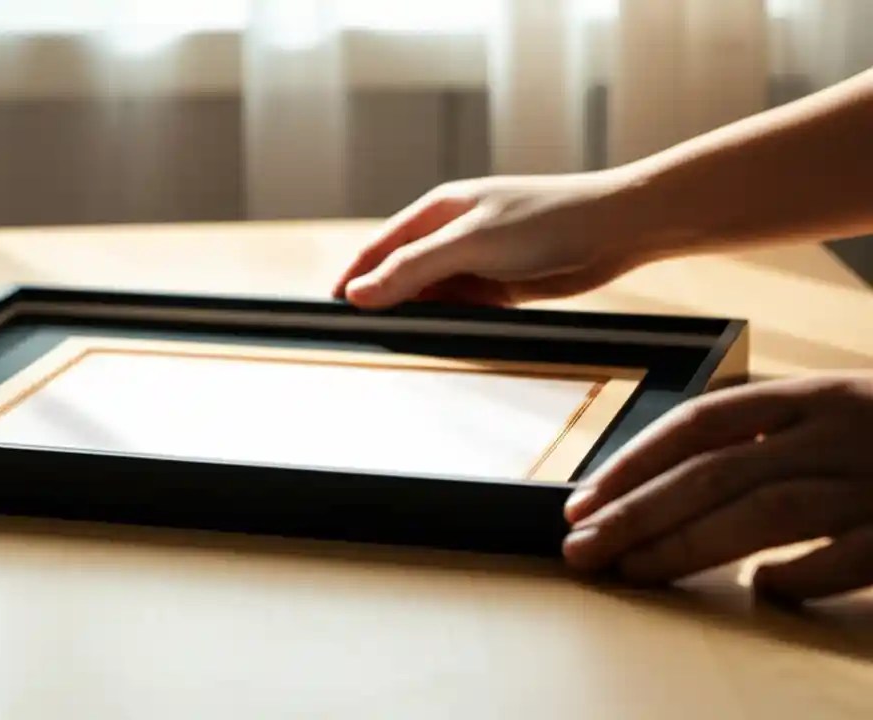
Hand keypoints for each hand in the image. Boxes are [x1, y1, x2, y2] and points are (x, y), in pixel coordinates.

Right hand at [332, 171, 659, 307]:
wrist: (616, 229)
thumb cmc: (546, 220)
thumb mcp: (470, 244)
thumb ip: (413, 268)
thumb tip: (359, 293)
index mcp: (436, 210)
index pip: (378, 247)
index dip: (353, 277)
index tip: (331, 309)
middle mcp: (451, 232)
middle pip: (400, 272)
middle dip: (383, 301)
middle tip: (365, 336)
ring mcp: (476, 258)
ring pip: (431, 293)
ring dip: (419, 314)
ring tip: (405, 340)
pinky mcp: (500, 283)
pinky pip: (462, 306)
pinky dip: (451, 321)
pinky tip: (447, 336)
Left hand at [562, 375, 872, 601]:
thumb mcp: (843, 411)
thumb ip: (772, 436)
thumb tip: (674, 479)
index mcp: (813, 397)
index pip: (700, 422)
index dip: (632, 462)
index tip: (581, 502)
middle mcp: (836, 432)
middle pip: (714, 471)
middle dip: (636, 512)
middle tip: (581, 547)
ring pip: (765, 512)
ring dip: (688, 544)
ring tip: (633, 569)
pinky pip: (847, 557)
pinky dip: (799, 576)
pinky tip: (761, 588)